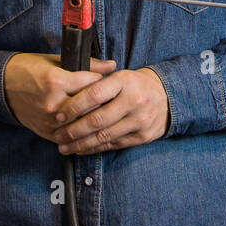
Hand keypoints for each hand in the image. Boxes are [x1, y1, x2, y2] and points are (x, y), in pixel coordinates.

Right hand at [4, 52, 116, 140]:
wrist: (2, 86)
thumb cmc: (29, 69)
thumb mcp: (56, 61)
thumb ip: (87, 64)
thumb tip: (111, 65)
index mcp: (57, 81)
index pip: (92, 84)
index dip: (103, 81)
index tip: (108, 80)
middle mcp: (54, 103)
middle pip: (91, 107)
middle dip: (104, 102)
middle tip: (111, 98)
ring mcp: (49, 120)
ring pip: (83, 123)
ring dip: (94, 118)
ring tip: (104, 112)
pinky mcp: (46, 132)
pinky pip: (71, 136)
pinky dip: (82, 131)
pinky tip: (90, 126)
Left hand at [53, 67, 169, 154]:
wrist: (168, 96)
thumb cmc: (135, 85)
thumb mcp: (120, 76)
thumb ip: (97, 83)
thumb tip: (68, 95)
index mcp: (125, 81)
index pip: (94, 95)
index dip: (73, 107)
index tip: (59, 116)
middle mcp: (134, 101)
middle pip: (97, 120)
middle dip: (73, 130)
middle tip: (58, 135)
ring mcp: (139, 120)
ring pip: (104, 136)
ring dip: (80, 144)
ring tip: (64, 146)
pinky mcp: (142, 136)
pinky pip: (113, 145)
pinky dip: (94, 149)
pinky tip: (81, 149)